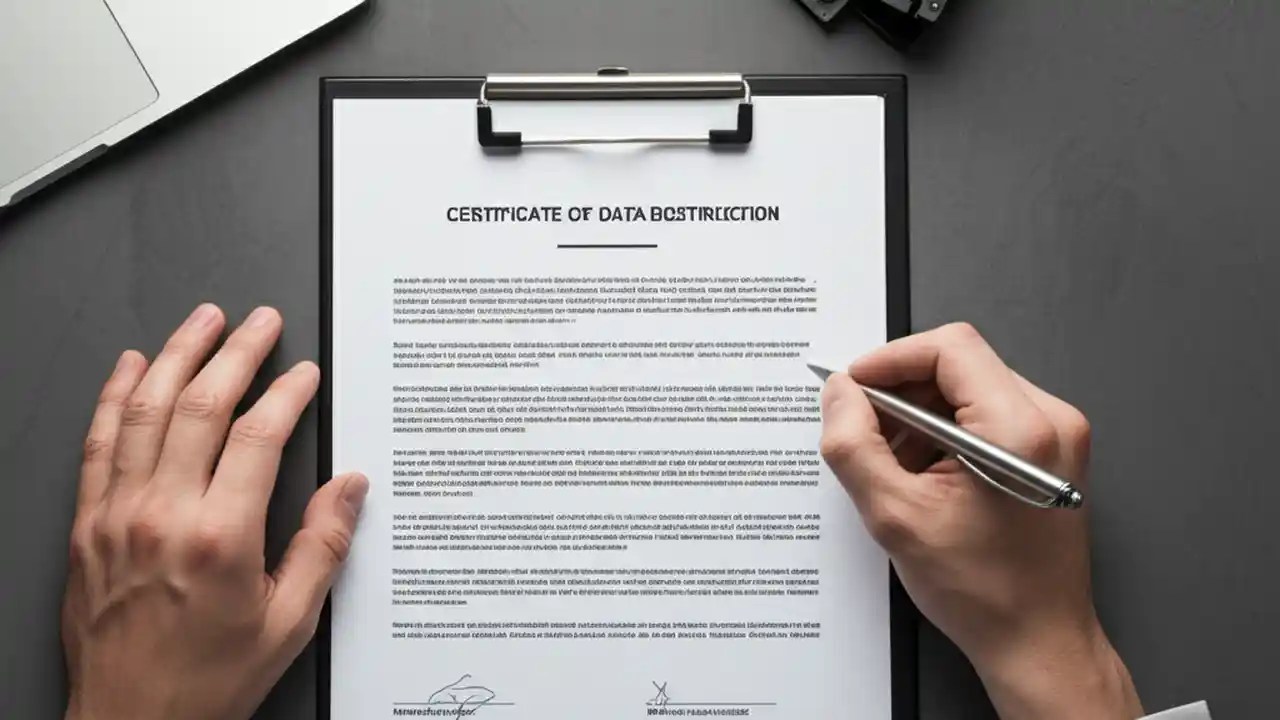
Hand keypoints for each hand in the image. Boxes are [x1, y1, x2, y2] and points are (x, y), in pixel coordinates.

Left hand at [62, 304, 368, 719]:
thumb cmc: (207, 682)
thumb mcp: (289, 624)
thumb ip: (322, 547)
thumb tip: (350, 487)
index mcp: (219, 539)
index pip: (257, 438)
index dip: (286, 395)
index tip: (304, 373)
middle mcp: (163, 517)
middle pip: (201, 408)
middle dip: (236, 353)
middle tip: (261, 321)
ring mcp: (117, 517)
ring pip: (145, 412)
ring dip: (176, 356)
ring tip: (203, 320)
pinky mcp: (87, 527)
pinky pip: (98, 445)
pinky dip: (113, 398)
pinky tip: (129, 368)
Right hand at [820, 323, 1142, 719]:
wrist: (1038, 642)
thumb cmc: (982, 591)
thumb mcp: (895, 517)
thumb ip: (855, 446)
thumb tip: (839, 394)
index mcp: (1020, 430)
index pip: (950, 348)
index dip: (891, 359)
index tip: (853, 387)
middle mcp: (1051, 420)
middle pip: (960, 365)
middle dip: (902, 393)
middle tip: (865, 431)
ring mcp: (1057, 434)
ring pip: (971, 388)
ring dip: (922, 416)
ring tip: (896, 466)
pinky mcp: (1052, 451)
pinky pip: (988, 414)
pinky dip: (947, 433)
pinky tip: (925, 475)